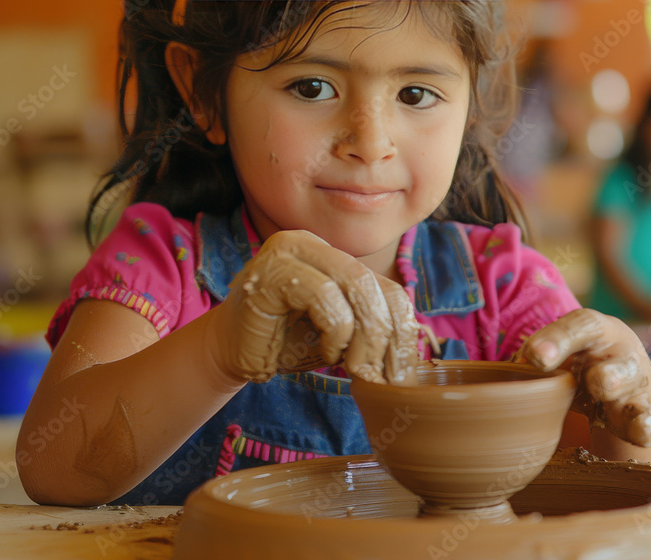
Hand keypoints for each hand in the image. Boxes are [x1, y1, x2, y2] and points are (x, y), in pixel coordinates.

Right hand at [210, 230, 417, 384]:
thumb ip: (373, 323)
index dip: (403, 330)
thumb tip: (418, 339)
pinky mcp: (270, 271)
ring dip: (361, 336)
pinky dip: (335, 330)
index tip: (402, 371)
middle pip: (374, 286)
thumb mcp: (342, 333)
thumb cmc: (287, 343)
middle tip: (380, 375)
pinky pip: (323, 295)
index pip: (388, 288)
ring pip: (355, 285)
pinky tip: (326, 351)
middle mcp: (312, 243)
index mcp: (334, 254)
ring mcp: (289, 251)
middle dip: (385, 337)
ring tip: (349, 365)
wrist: (232, 355)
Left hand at [515, 308, 650, 446]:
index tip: (534, 356)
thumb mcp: (557, 354)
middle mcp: (617, 352)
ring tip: (603, 389)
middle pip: (611, 356)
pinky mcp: (642, 411)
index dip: (557, 337)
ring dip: (616, 385)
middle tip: (586, 378)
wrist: (617, 384)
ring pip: (629, 383)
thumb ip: (533, 361)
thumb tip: (501, 380)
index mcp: (593, 330)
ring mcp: (633, 382)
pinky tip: (641, 434)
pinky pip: (645, 419)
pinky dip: (644, 426)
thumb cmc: (574, 362)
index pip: (580, 325)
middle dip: (594, 363)